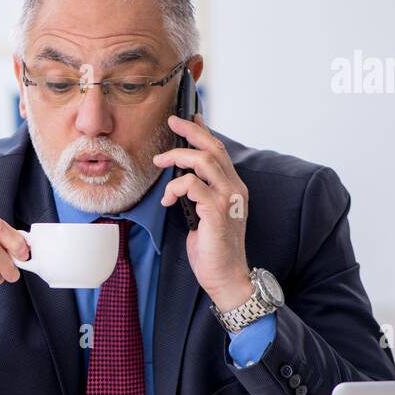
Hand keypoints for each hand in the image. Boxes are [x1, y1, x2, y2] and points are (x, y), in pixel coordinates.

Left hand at [154, 114, 253, 311]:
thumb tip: (180, 179)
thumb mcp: (205, 215)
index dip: (204, 132)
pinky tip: (167, 201)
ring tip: (160, 162)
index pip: (219, 151)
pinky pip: (192, 185)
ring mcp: (227, 199)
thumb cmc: (213, 249)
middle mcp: (234, 189)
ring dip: (177, 157)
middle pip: (213, 148)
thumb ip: (199, 195)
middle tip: (172, 122)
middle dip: (190, 131)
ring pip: (203, 161)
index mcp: (233, 188)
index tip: (190, 117)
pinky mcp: (217, 212)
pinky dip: (175, 188)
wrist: (226, 276)